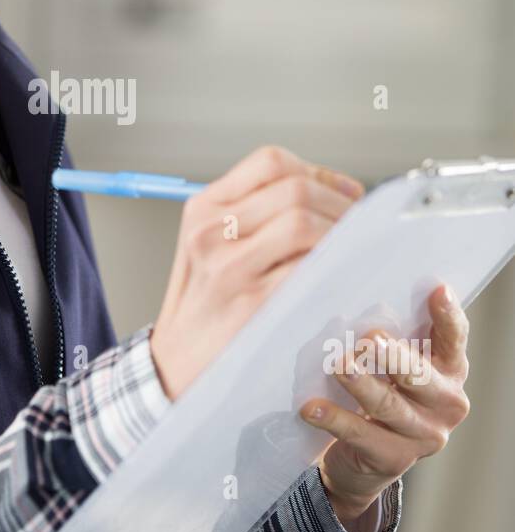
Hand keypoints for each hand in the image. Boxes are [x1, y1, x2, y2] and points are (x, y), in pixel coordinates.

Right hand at [150, 144, 365, 401]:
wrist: (172, 370)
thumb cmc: (204, 308)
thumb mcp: (211, 249)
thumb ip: (258, 216)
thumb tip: (337, 192)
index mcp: (203, 210)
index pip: (270, 162)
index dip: (319, 173)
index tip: (344, 194)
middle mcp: (211, 232)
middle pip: (296, 189)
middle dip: (340, 206)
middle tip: (358, 229)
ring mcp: (229, 269)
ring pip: (304, 224)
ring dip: (341, 236)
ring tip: (351, 254)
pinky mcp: (252, 305)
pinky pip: (308, 270)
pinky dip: (335, 269)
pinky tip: (341, 280)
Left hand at [300, 283, 470, 527]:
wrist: (369, 461)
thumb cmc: (387, 396)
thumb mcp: (397, 369)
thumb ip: (394, 341)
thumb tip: (357, 309)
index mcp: (450, 372)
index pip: (454, 341)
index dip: (447, 317)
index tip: (438, 291)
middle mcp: (446, 404)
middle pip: (419, 376)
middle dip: (394, 357)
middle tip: (370, 338)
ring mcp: (423, 436)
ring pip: (388, 406)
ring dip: (361, 384)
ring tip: (340, 366)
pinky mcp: (393, 459)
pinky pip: (359, 434)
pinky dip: (333, 418)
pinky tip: (311, 408)